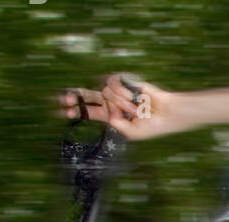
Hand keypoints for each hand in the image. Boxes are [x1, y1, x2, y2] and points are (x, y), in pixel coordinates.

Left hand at [57, 74, 190, 138]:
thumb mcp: (131, 133)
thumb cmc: (152, 126)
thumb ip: (115, 124)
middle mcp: (110, 101)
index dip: (75, 111)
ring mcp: (116, 90)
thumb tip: (108, 107)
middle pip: (87, 95)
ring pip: (104, 93)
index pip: (88, 111)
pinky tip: (134, 98)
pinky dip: (124, 93)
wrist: (167, 114)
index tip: (62, 112)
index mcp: (110, 115)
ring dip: (121, 103)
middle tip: (64, 99)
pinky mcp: (124, 80)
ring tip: (136, 110)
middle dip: (75, 97)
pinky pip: (113, 84)